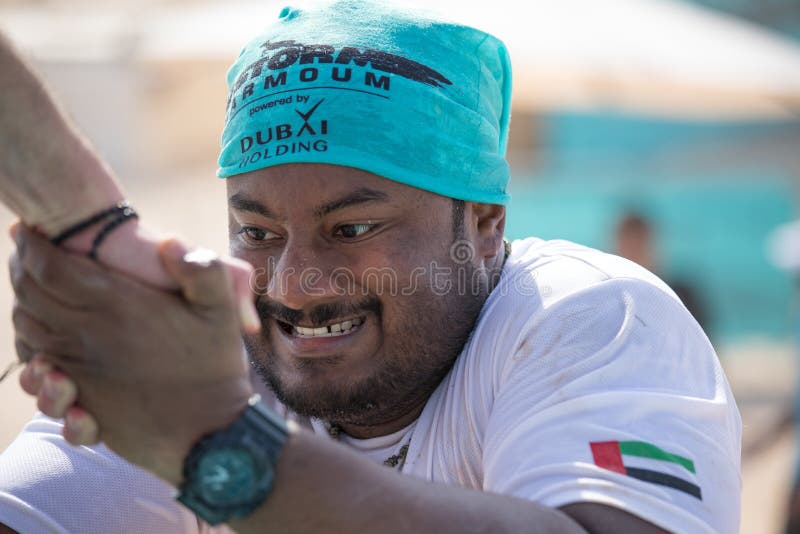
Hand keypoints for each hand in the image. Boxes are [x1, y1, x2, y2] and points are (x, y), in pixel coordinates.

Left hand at [10, 226, 255, 484]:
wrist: (206, 433)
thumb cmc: (215, 368)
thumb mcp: (222, 313)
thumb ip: (202, 271)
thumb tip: (168, 240)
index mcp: (118, 307)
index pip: (51, 268)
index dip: (32, 245)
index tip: (29, 231)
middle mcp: (88, 335)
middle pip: (29, 294)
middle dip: (20, 268)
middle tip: (24, 251)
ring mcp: (78, 368)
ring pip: (26, 329)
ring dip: (20, 304)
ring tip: (30, 287)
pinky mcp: (78, 396)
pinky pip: (34, 368)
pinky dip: (28, 346)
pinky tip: (42, 336)